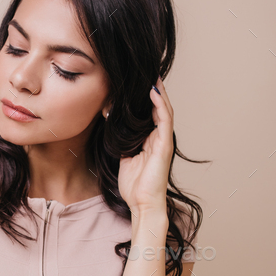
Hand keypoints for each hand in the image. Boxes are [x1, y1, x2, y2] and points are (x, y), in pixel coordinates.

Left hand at [117, 77, 174, 214]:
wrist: (142, 203)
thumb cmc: (134, 186)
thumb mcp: (123, 158)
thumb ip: (121, 141)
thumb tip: (111, 124)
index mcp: (150, 140)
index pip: (149, 113)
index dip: (143, 98)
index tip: (135, 83)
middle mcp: (158, 137)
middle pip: (158, 107)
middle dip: (153, 89)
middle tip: (145, 71)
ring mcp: (163, 141)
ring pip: (164, 109)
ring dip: (158, 92)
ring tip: (152, 75)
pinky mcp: (164, 146)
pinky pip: (164, 120)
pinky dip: (159, 105)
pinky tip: (153, 92)